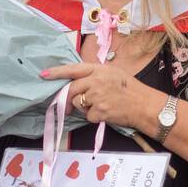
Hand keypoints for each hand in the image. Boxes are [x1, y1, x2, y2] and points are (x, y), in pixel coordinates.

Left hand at [41, 63, 156, 132]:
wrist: (144, 105)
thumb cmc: (130, 89)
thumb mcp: (113, 73)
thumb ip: (95, 75)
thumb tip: (78, 80)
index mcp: (99, 70)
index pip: (73, 69)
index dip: (57, 72)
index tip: (44, 74)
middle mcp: (96, 81)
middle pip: (72, 89)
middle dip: (67, 98)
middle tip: (68, 106)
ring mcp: (97, 96)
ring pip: (78, 103)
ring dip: (84, 108)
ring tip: (100, 106)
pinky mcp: (99, 111)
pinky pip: (87, 116)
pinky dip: (93, 117)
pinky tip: (105, 114)